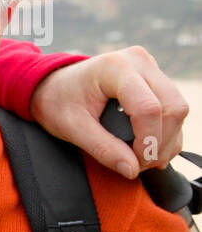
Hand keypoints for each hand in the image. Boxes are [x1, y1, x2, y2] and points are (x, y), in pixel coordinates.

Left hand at [30, 46, 188, 178]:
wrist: (52, 84)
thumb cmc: (57, 101)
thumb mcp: (71, 128)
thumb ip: (102, 148)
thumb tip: (132, 170)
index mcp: (115, 67)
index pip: (148, 108)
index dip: (148, 141)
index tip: (135, 164)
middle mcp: (139, 61)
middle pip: (173, 107)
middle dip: (161, 142)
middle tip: (140, 165)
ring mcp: (150, 67)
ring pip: (178, 108)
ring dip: (166, 140)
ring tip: (141, 158)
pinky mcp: (155, 78)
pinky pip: (174, 108)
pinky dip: (167, 133)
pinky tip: (148, 147)